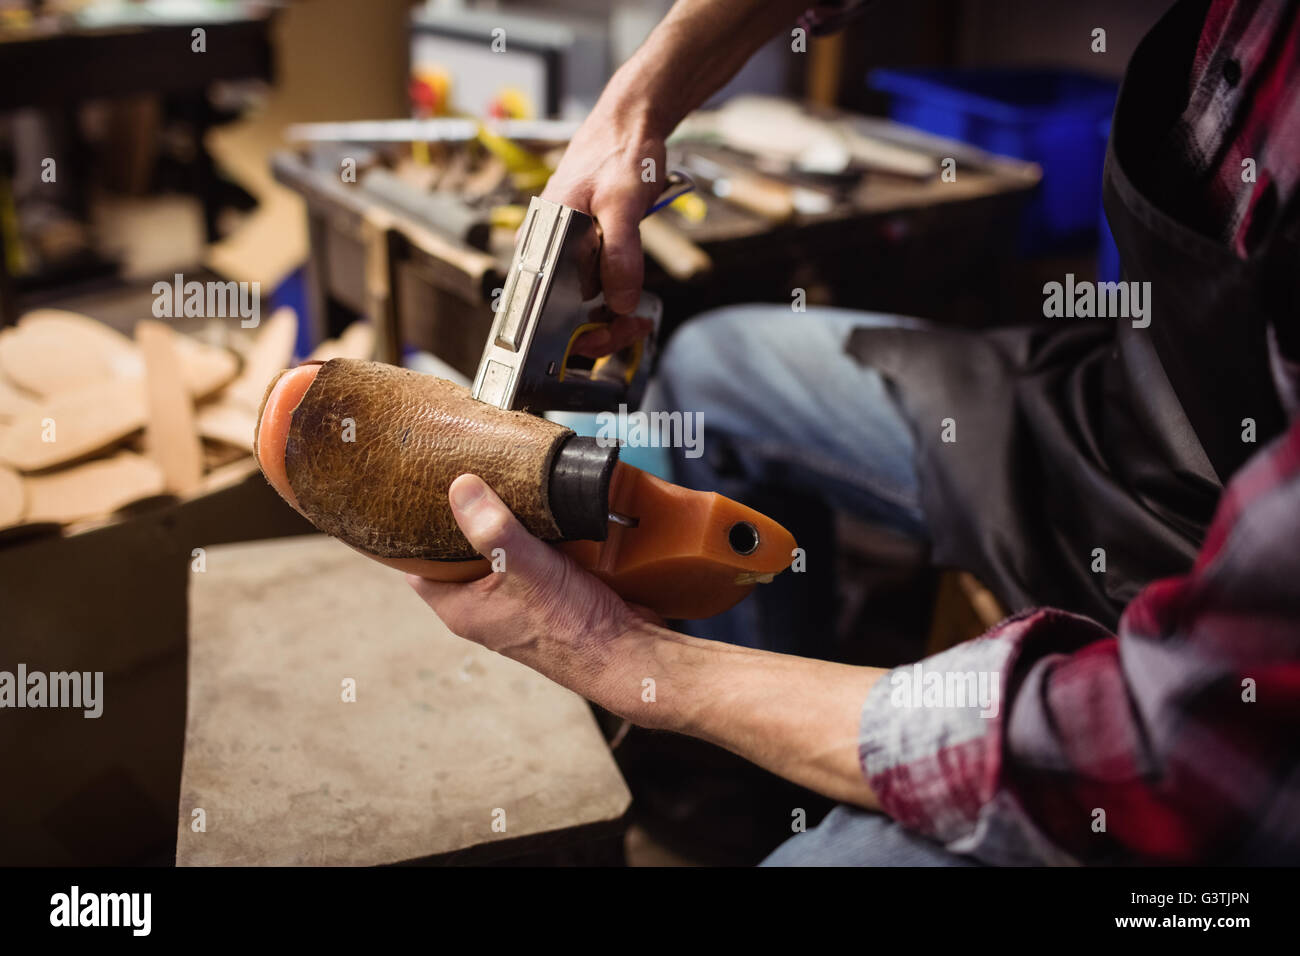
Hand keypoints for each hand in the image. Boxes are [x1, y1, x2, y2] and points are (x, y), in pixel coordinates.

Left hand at [407, 474, 656, 695]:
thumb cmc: (572, 625)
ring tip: (500, 478)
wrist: (626, 652)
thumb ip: (492, 530)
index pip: (418, 566)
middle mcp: (483, 607)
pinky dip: (533, 532)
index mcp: (461, 608)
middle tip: (463, 474)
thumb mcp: (527, 569)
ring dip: (502, 521)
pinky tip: (540, 504)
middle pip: (457, 554)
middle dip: (462, 518)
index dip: (413, 533)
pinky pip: (529, 556)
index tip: (420, 493)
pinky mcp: (547, 594)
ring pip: (496, 552)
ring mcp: (516, 601)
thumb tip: (460, 487)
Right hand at [540, 89, 667, 318]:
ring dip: (605, 312)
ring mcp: (557, 248)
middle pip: (556, 310)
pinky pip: (587, 283)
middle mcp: (540, 247)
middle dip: (596, 325)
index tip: (606, 335)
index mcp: (538, 237)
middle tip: (632, 326)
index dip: (571, 331)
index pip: (539, 307)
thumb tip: (618, 303)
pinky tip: (627, 292)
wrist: (629, 123)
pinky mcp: (575, 247)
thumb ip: (620, 255)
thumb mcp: (623, 205)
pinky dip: (608, 293)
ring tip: (635, 316)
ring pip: (574, 300)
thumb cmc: (619, 152)